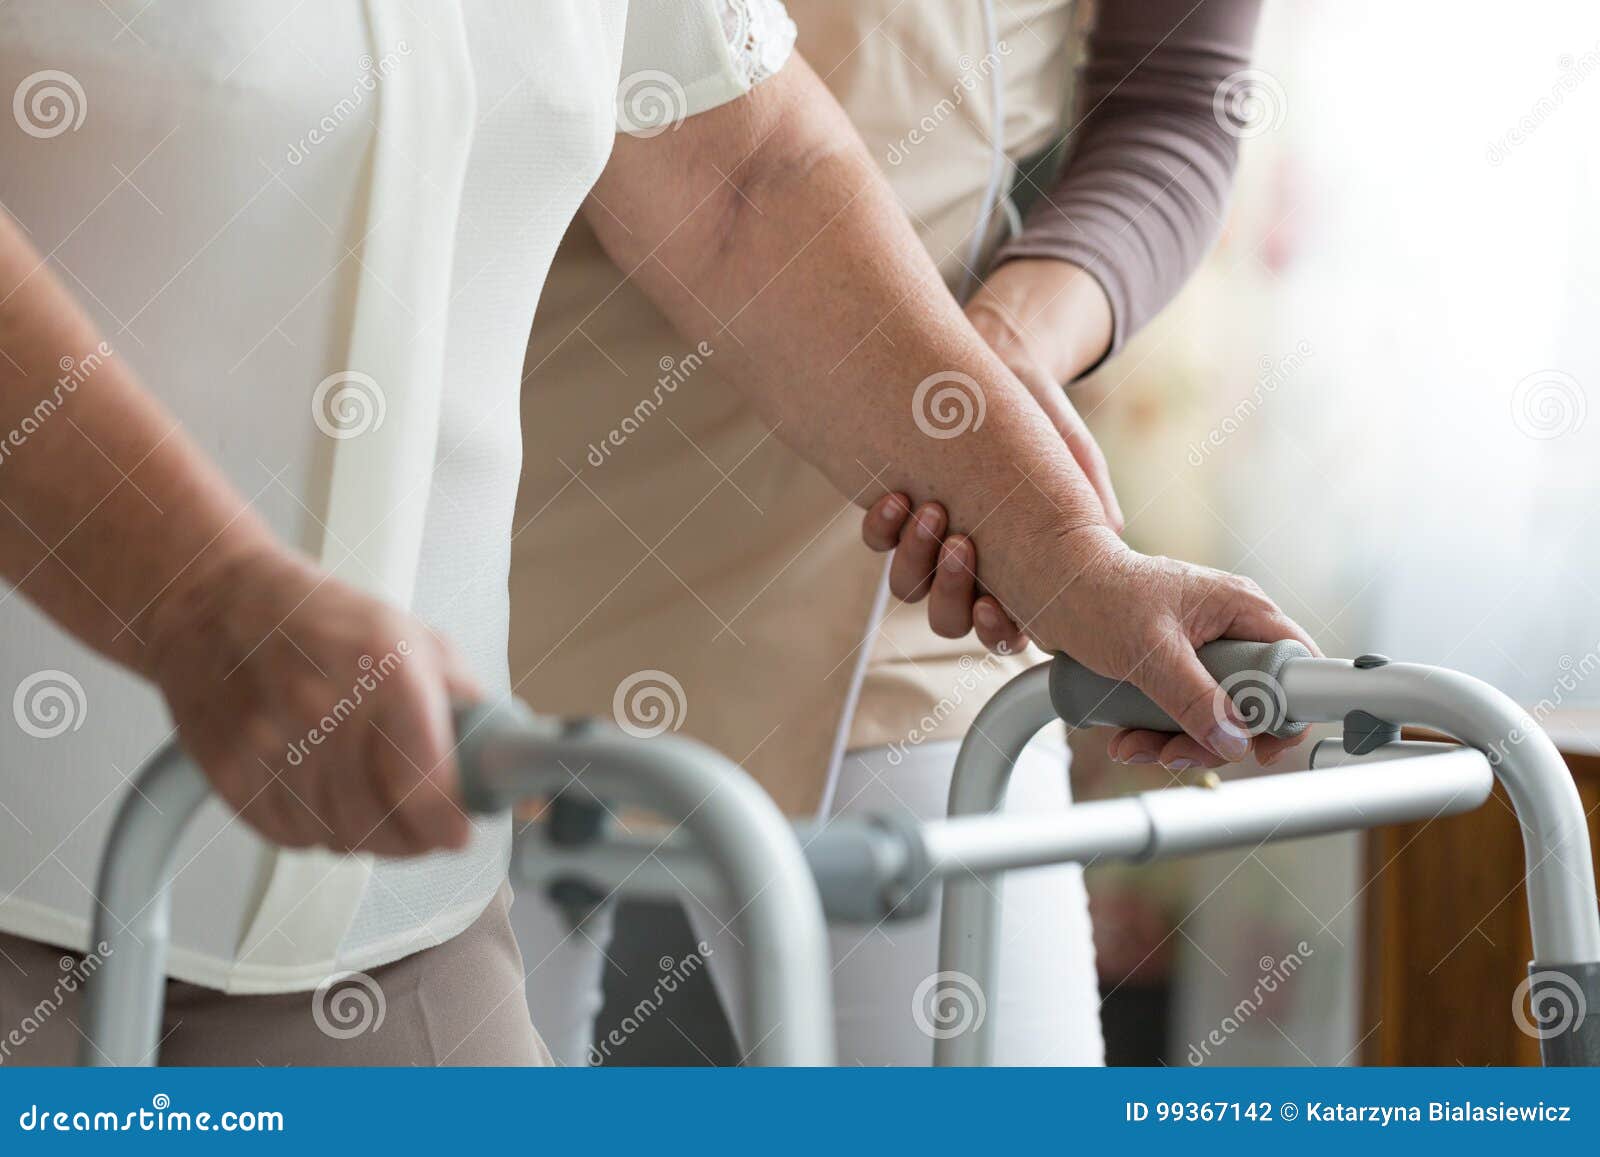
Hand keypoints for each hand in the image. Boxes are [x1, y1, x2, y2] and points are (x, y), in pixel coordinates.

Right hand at [141, 543, 480, 855]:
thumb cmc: (318, 616)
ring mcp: (270, 745)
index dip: (448, 823)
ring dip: (367, 837)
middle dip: (415, 837)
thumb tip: (500, 756)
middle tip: (426, 826)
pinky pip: (291, 836)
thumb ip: (463, 698)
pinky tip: (327, 796)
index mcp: (385, 671)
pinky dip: (317, 830)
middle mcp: (324, 710)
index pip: (426, 785)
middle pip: (381, 825)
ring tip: (376, 806)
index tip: (458, 831)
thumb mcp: (412, 635)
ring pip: (337, 838)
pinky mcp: (230, 772)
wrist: (211, 602)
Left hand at [858, 258, 1122, 646]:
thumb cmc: (1046, 418)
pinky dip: (882, 527)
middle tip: (961, 547)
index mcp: (1019, 572)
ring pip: (909, 587)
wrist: (1004, 363)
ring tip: (932, 511)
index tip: (992, 606)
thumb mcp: (1074, 455)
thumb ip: (1092, 499)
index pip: (1007, 630)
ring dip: (915, 559)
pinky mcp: (899, 511)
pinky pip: (876, 541)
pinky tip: (896, 497)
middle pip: (949, 620)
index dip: (996, 631)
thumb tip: (1110, 537)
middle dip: (949, 594)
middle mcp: (972, 568)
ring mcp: (931, 542)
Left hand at [1028, 525, 1320, 769]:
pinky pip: (1180, 710)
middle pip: (1253, 702)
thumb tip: (1234, 740)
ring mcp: (1200, 649)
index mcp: (1239, 608)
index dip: (1289, 711)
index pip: (1297, 663)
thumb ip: (1193, 697)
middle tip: (1175, 754)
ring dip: (1175, 741)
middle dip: (1212, 737)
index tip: (1261, 748)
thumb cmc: (1097, 594)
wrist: (1049, 585)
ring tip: (1134, 746)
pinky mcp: (1172, 667)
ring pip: (1213, 714)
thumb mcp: (1149, 651)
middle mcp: (1228, 628)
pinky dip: (1155, 731)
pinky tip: (1124, 736)